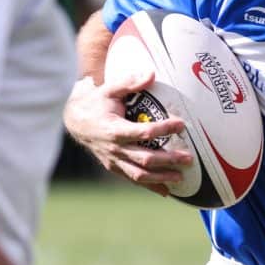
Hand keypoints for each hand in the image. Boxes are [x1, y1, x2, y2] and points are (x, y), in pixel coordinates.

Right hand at [64, 74, 193, 195]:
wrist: (75, 121)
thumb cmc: (95, 102)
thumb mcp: (109, 89)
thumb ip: (130, 82)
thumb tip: (151, 73)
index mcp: (114, 129)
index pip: (143, 132)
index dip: (163, 129)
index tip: (181, 124)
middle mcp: (114, 149)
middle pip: (145, 159)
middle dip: (168, 160)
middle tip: (188, 158)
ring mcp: (113, 161)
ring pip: (139, 174)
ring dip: (161, 178)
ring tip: (180, 177)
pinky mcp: (113, 167)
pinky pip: (133, 179)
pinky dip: (150, 186)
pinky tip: (166, 191)